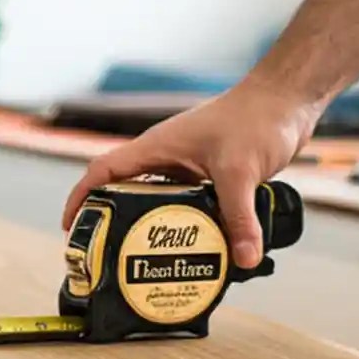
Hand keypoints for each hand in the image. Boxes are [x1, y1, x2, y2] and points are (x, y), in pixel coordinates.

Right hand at [62, 78, 320, 267]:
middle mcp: (163, 156)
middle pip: (122, 190)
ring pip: (155, 199)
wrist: (286, 100)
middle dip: (110, 219)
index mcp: (154, 148)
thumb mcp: (241, 170)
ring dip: (149, 224)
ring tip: (147, 257)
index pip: (102, 172)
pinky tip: (194, 243)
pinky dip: (183, 222)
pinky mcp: (206, 172)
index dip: (81, 198)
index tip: (72, 226)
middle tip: (108, 251)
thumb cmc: (255, 118)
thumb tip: (243, 258)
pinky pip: (185, 202)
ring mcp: (185, 164)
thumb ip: (239, 216)